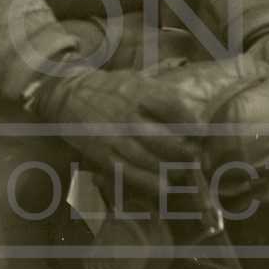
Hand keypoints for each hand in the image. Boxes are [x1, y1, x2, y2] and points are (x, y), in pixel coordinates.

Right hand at [29, 66, 204, 192]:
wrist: (67, 93)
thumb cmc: (109, 88)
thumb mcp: (135, 80)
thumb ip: (162, 94)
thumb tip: (194, 115)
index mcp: (139, 91)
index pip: (174, 106)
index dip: (192, 123)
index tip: (202, 133)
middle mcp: (128, 113)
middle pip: (166, 140)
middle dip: (186, 153)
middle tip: (196, 159)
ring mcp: (114, 135)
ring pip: (150, 160)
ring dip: (171, 171)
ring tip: (183, 174)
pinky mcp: (102, 153)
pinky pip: (129, 172)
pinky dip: (149, 183)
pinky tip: (163, 187)